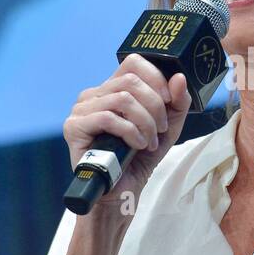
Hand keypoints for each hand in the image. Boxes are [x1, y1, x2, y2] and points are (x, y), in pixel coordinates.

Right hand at [62, 54, 192, 208]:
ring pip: (122, 98)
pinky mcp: (74, 126)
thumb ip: (177, 102)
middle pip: (131, 80)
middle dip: (155, 105)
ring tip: (149, 142)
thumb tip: (179, 77)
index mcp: (113, 88)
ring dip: (145, 122)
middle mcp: (94, 94)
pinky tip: (137, 146)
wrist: (122, 192)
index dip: (156, 77)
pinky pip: (108, 117)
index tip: (170, 100)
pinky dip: (131, 132)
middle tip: (160, 129)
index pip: (133, 62)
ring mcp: (81, 109)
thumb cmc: (140, 158)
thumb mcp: (167, 128)